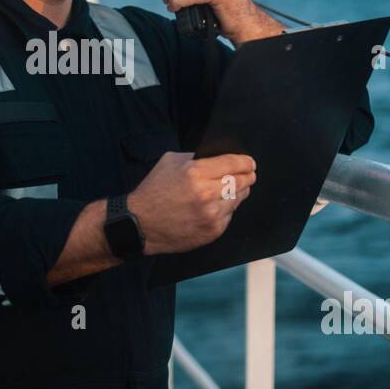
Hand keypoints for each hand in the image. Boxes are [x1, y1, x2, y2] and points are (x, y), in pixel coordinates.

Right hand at [127, 151, 255, 254]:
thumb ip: (195, 157)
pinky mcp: (212, 231)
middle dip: (247, 176)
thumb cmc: (153, 191)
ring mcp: (211, 215)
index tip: (250, 163)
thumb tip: (218, 157)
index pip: (233, 163)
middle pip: (242, 181)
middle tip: (248, 175)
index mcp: (195, 173)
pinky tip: (215, 207)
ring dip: (237, 193)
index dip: (246, 162)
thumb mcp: (170, 162)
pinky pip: (229, 216)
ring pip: (238, 199)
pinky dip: (226, 210)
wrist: (139, 223)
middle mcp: (206, 194)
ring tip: (229, 190)